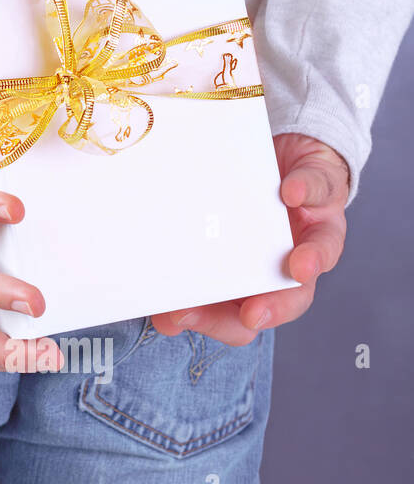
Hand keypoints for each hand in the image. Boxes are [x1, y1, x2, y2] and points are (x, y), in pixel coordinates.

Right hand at [152, 132, 349, 343]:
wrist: (282, 158)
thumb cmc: (238, 208)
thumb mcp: (211, 241)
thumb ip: (191, 277)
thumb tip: (161, 315)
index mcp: (261, 284)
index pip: (247, 320)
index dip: (221, 325)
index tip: (183, 318)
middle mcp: (292, 262)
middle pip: (294, 298)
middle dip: (274, 308)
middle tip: (250, 315)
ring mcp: (312, 227)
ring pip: (323, 250)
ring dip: (310, 260)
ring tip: (298, 266)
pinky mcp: (322, 187)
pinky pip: (318, 188)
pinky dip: (304, 191)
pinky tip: (288, 193)